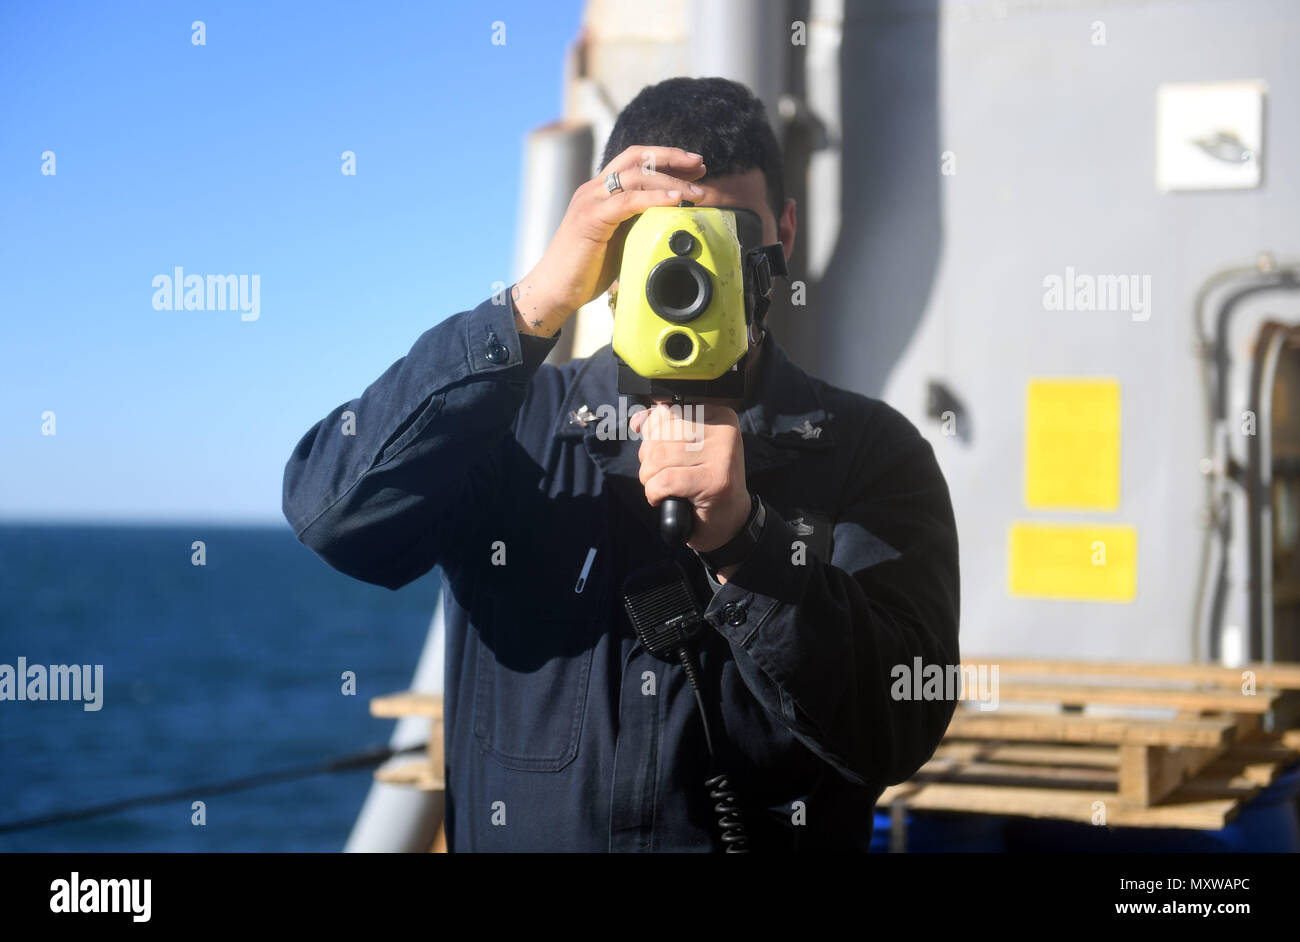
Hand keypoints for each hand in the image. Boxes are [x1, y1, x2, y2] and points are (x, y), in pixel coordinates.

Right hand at [510, 146, 707, 336]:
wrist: (555, 290)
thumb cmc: (586, 271)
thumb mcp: (619, 240)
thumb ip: (638, 224)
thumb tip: (670, 221)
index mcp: (601, 191)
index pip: (636, 161)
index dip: (666, 159)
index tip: (694, 168)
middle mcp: (594, 189)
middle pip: (636, 156)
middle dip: (672, 157)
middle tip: (700, 166)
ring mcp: (590, 201)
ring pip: (636, 175)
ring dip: (671, 180)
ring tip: (697, 191)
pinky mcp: (590, 218)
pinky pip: (628, 201)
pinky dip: (654, 198)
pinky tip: (674, 200)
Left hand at [630, 403, 750, 553]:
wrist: (730, 519)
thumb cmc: (704, 482)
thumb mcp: (684, 449)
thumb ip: (661, 429)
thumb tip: (638, 421)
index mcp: (717, 414)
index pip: (666, 411)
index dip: (651, 433)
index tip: (660, 451)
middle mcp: (723, 430)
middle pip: (660, 434)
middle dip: (648, 458)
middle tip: (661, 474)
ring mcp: (722, 455)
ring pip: (658, 457)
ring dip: (649, 478)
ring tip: (662, 487)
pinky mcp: (715, 480)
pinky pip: (665, 480)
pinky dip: (654, 493)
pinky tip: (662, 499)